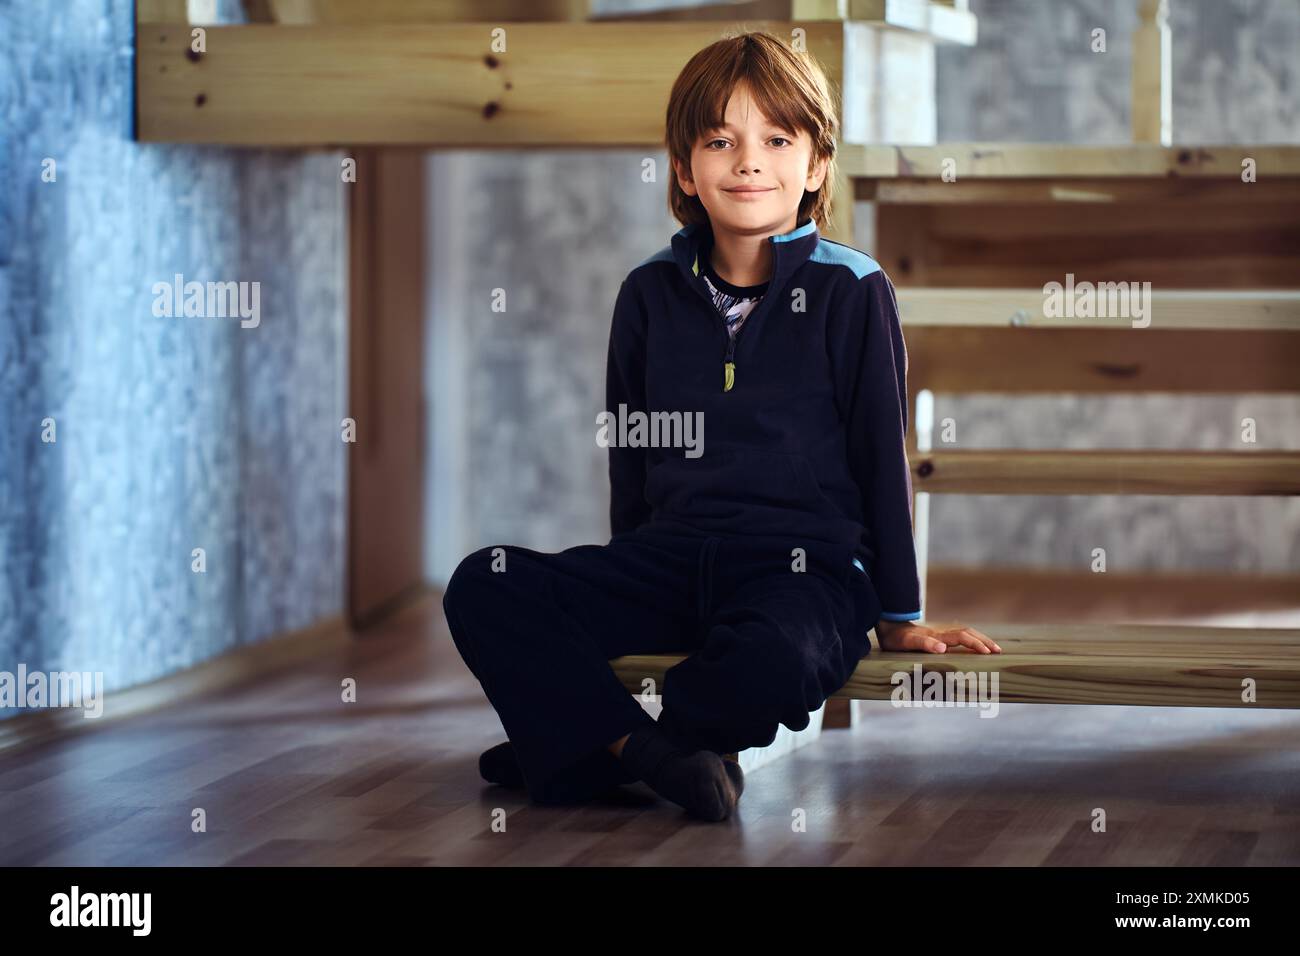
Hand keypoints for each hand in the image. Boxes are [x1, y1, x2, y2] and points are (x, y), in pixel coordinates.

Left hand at [874, 619, 1000, 653]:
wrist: (887, 626)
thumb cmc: (896, 638)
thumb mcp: (907, 643)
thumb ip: (925, 644)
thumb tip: (943, 649)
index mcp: (937, 636)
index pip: (962, 638)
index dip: (976, 644)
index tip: (988, 652)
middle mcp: (941, 633)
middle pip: (968, 633)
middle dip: (984, 641)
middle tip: (999, 651)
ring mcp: (939, 633)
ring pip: (965, 633)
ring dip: (980, 639)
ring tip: (992, 648)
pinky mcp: (936, 636)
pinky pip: (958, 636)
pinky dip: (970, 639)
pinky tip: (974, 645)